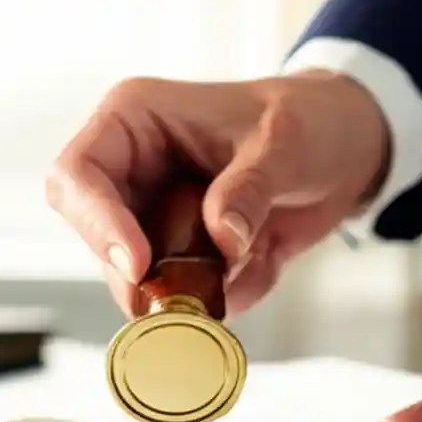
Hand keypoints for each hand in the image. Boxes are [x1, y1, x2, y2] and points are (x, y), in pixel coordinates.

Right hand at [45, 72, 388, 317]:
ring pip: (139, 280)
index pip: (77, 175)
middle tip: (189, 300)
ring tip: (255, 256)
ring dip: (194, 288)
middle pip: (99, 240)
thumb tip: (222, 240)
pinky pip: (187, 295)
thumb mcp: (286, 143)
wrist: (345, 147)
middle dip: (144, 277)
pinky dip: (228, 292)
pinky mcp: (183, 255)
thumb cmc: (307, 120)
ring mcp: (155, 218)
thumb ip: (250, 188)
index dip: (96, 224)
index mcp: (134, 122)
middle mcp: (132, 172)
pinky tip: (266, 257)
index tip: (139, 266)